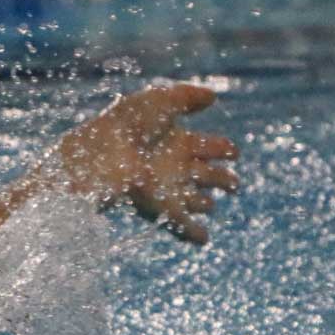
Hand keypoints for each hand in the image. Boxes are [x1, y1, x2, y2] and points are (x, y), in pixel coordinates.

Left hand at [54, 83, 240, 243]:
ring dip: (206, 204)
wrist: (102, 153)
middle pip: (208, 176)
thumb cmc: (127, 124)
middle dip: (224, 180)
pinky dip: (194, 234)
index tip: (233, 152)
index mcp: (176, 142)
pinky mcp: (162, 207)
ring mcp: (169, 188)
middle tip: (233, 184)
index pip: (208, 147)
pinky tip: (204, 238)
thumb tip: (214, 96)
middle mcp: (174, 166)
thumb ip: (188, 96)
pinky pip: (182, 225)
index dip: (224, 149)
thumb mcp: (160, 102)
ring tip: (209, 204)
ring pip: (197, 201)